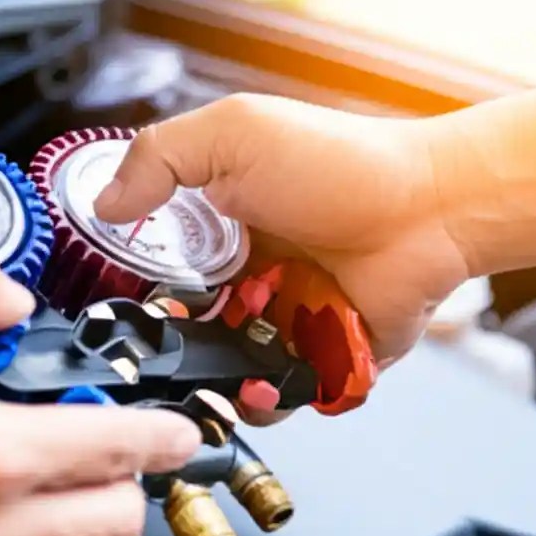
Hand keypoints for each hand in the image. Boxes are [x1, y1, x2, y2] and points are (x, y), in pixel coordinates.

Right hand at [95, 93, 474, 368]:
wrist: (429, 207)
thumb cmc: (343, 164)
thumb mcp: (234, 133)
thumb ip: (159, 157)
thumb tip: (106, 204)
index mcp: (220, 225)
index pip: (155, 269)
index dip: (134, 290)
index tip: (124, 304)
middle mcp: (248, 277)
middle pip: (185, 330)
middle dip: (172, 345)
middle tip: (173, 342)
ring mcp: (284, 321)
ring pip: (225, 372)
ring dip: (215, 380)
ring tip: (223, 369)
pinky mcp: (321, 358)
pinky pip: (280, 397)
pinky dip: (266, 402)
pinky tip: (262, 386)